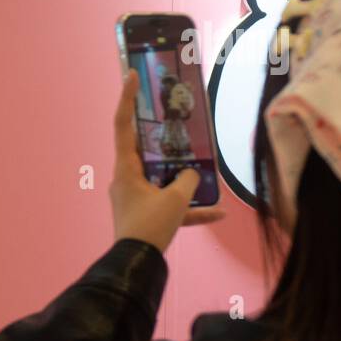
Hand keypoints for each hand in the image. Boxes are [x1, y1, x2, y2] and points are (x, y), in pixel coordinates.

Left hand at [111, 71, 224, 252]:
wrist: (137, 265)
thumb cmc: (149, 226)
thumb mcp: (175, 199)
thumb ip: (188, 180)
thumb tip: (192, 175)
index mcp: (125, 169)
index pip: (123, 126)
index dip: (126, 99)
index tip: (130, 75)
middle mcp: (125, 180)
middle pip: (144, 151)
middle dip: (163, 137)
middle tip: (177, 117)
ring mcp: (133, 199)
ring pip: (160, 179)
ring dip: (182, 176)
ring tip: (204, 168)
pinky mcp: (144, 217)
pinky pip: (169, 207)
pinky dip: (190, 209)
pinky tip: (218, 214)